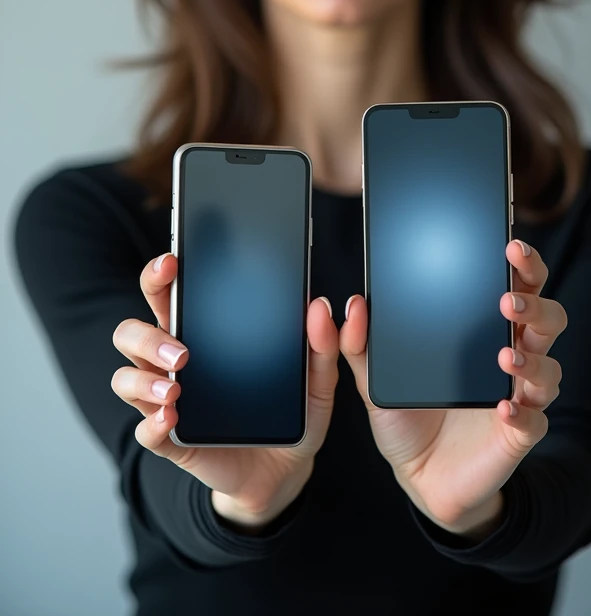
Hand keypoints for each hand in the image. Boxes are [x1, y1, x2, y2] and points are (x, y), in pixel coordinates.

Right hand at [111, 252, 338, 522]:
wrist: (285, 470)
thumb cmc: (290, 414)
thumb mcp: (316, 380)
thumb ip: (321, 345)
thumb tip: (320, 306)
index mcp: (202, 331)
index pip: (167, 294)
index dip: (159, 274)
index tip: (171, 262)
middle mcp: (173, 361)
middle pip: (131, 332)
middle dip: (146, 334)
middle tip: (183, 348)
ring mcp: (167, 399)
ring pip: (126, 377)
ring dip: (144, 380)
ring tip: (177, 388)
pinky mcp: (170, 439)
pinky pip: (144, 430)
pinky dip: (152, 423)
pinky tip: (171, 418)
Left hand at [339, 239, 566, 532]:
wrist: (418, 476)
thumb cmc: (407, 414)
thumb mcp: (374, 377)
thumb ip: (360, 343)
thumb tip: (353, 304)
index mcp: (483, 329)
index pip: (517, 285)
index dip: (523, 264)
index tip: (510, 246)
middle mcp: (512, 353)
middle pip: (547, 316)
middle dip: (535, 301)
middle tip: (506, 297)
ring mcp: (520, 395)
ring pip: (550, 367)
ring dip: (532, 359)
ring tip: (504, 357)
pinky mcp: (519, 434)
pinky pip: (535, 421)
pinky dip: (523, 413)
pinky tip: (505, 408)